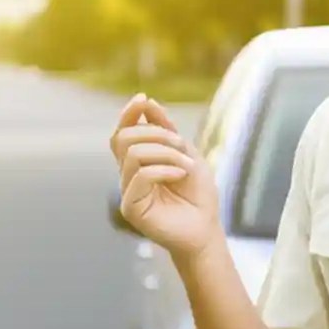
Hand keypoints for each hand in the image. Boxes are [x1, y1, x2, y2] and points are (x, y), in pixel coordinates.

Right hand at [109, 93, 221, 258]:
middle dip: (156, 133)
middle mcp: (128, 175)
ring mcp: (127, 191)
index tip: (144, 100)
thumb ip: (166, 130)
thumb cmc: (197, 194)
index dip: (128, 113)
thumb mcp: (186, 154)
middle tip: (181, 146)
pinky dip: (165, 169)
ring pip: (134, 153)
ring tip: (186, 166)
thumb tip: (145, 101)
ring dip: (166, 153)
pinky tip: (180, 176)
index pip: (122, 132)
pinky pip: (141, 175)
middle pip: (124, 137)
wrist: (206, 228)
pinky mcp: (131, 208)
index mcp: (138, 161)